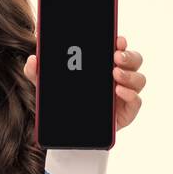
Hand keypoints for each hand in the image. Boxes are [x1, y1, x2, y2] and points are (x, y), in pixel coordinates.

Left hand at [23, 35, 146, 132]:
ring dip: (130, 75)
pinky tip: (119, 91)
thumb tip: (33, 60)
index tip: (116, 39)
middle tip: (116, 57)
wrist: (68, 134)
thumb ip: (38, 73)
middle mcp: (118, 77)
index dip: (121, 42)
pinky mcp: (126, 112)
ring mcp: (124, 94)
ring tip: (115, 75)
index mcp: (103, 65)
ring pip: (139, 79)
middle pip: (134, 60)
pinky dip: (131, 95)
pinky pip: (137, 101)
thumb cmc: (64, 104)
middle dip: (128, 56)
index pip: (118, 48)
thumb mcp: (48, 87)